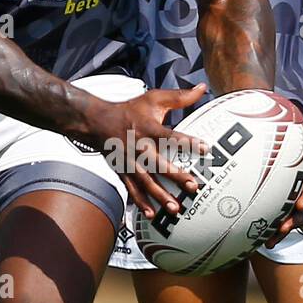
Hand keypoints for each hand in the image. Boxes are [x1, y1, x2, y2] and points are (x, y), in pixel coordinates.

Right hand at [84, 84, 210, 216]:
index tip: (206, 149)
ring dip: (159, 196)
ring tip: (175, 208)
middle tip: (193, 186)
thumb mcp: (153, 98)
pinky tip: (151, 214)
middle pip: (157, 164)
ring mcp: (128, 162)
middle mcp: (137, 146)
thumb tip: (202, 88)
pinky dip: (140, 202)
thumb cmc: (129, 110)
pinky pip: (132, 189)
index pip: (169, 135)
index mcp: (147, 128)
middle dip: (175, 176)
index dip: (187, 141)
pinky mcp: (122, 171)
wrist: (97, 121)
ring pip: (145, 182)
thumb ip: (180, 96)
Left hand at [263, 130, 302, 248]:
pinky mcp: (267, 214)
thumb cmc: (273, 150)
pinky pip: (270, 227)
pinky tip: (262, 240)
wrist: (250, 158)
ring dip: (281, 230)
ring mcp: (280, 206)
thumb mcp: (289, 142)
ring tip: (273, 236)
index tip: (301, 202)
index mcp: (298, 181)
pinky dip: (267, 234)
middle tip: (285, 225)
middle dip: (293, 220)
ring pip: (286, 222)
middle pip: (297, 212)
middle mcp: (291, 195)